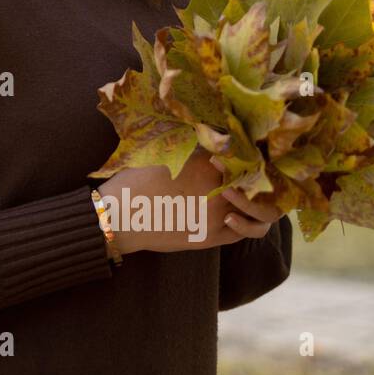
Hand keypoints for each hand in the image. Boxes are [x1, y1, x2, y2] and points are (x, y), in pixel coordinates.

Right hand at [96, 155, 274, 254]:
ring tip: (247, 190)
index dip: (241, 148)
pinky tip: (237, 210)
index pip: (240, 154)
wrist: (118, 220)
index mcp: (206, 168)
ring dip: (256, 197)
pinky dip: (248, 219)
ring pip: (256, 207)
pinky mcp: (212, 238)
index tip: (238, 145)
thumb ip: (191, 148)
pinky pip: (245, 230)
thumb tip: (210, 136)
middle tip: (247, 165)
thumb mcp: (161, 155)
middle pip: (252, 178)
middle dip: (252, 171)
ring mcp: (217, 218)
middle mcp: (218, 193)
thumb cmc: (133, 183)